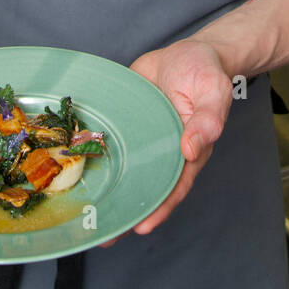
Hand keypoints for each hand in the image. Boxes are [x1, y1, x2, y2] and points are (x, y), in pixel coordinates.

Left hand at [100, 38, 231, 244]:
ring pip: (125, 170)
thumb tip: (191, 148)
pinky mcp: (125, 122)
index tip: (141, 227)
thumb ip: (208, 119)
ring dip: (108, 189)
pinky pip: (111, 141)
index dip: (159, 208)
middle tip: (104, 236)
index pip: (173, 186)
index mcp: (187, 150)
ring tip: (84, 215)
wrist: (188, 52)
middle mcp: (162, 151)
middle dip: (126, 211)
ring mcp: (142, 139)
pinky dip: (95, 155)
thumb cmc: (205, 73)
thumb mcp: (213, 91)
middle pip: (145, 187)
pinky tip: (75, 166)